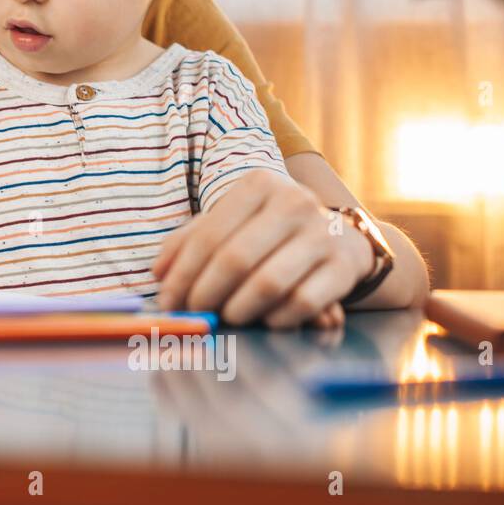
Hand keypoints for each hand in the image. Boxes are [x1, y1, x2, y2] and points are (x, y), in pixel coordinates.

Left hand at [152, 169, 372, 327]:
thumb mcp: (230, 222)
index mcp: (259, 184)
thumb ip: (189, 241)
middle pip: (235, 260)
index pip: (209, 236)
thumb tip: (159, 273)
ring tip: (227, 318)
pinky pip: (302, 302)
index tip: (169, 301)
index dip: (183, 274)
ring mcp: (324, 233)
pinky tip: (265, 320)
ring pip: (268, 283)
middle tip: (195, 314)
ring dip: (238, 310)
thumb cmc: (269, 231)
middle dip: (206, 295)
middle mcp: (294, 202)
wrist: (340, 236)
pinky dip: (276, 318)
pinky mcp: (344, 266)